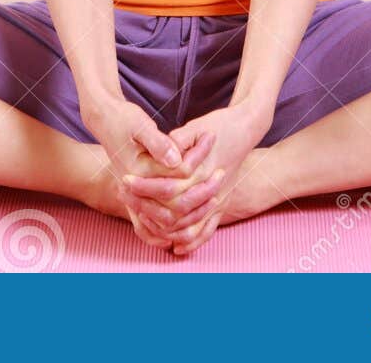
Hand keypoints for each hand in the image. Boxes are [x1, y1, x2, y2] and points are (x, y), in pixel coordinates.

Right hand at [81, 96, 218, 249]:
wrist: (104, 121)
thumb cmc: (123, 118)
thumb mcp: (139, 124)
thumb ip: (158, 143)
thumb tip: (177, 161)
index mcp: (137, 172)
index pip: (174, 183)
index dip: (197, 172)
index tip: (217, 158)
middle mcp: (135, 191)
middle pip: (174, 208)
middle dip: (200, 196)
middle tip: (221, 175)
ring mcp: (134, 198)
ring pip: (166, 222)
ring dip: (192, 214)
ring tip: (215, 195)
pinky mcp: (138, 199)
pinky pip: (155, 224)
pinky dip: (174, 227)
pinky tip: (193, 220)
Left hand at [122, 103, 266, 254]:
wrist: (246, 128)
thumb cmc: (219, 124)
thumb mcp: (198, 126)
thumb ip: (180, 139)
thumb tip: (165, 152)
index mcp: (202, 170)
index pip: (168, 188)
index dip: (145, 186)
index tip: (125, 179)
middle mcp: (212, 190)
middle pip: (174, 210)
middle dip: (146, 205)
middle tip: (124, 194)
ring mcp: (219, 200)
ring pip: (188, 226)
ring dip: (163, 226)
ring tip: (139, 215)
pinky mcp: (222, 204)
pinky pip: (206, 231)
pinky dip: (190, 241)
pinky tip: (174, 246)